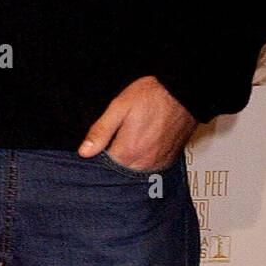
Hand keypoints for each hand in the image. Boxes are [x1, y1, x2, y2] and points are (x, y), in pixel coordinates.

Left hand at [77, 75, 197, 169]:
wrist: (181, 93)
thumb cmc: (152, 96)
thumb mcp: (119, 107)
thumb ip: (101, 131)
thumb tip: (85, 151)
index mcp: (129, 150)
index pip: (105, 167)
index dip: (97, 157)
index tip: (97, 147)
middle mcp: (145, 162)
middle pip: (120, 172)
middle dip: (112, 162)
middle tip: (113, 141)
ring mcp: (158, 164)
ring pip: (134, 172)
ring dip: (127, 162)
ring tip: (128, 140)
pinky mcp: (168, 161)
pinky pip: (149, 169)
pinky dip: (141, 161)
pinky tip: (140, 146)